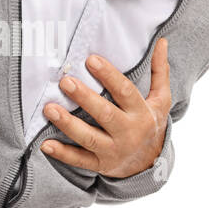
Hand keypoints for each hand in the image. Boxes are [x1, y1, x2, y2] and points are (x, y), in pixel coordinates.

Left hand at [40, 37, 171, 178]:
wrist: (151, 164)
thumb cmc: (151, 124)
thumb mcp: (161, 100)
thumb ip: (159, 71)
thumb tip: (162, 42)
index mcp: (141, 113)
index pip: (125, 92)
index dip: (109, 75)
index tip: (91, 60)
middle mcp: (128, 133)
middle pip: (105, 114)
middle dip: (84, 98)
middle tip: (65, 81)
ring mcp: (113, 151)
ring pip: (89, 138)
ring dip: (68, 124)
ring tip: (49, 109)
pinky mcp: (100, 165)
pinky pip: (80, 160)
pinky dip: (63, 154)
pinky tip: (46, 144)